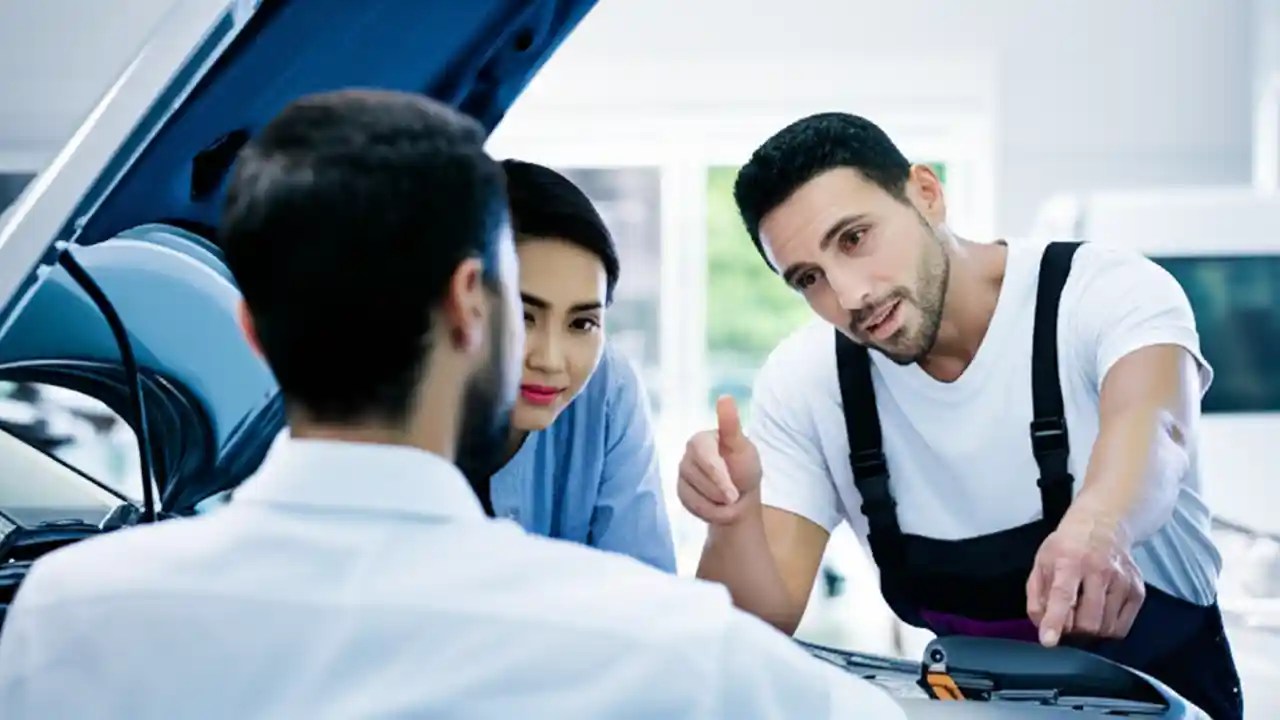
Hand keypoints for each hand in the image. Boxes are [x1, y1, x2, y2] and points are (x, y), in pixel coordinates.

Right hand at [677, 396, 762, 525]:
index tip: (734, 493)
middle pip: (700, 479)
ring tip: (727, 497)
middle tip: (735, 494)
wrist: (740, 497)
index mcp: (701, 439)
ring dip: (716, 502)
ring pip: (694, 494)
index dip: (719, 477)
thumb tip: (725, 397)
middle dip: (721, 492)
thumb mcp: (742, 448)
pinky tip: (716, 504)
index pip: (705, 459)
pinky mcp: (680, 490)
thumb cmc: (743, 469)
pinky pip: (690, 505)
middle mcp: (688, 453)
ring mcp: (682, 472)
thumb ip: (731, 426)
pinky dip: (708, 510)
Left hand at [1026, 508, 1144, 646]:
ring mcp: (1123, 581)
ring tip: (1083, 609)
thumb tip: (1040, 625)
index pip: (1062, 595)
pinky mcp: (1137, 591)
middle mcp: (1100, 570)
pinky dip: (1106, 628)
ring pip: (1105, 628)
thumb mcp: (1042, 563)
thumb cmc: (1067, 547)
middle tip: (1067, 617)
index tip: (1048, 641)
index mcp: (1070, 561)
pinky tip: (1099, 610)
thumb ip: (1036, 595)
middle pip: (1087, 621)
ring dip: (1089, 629)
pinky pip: (1121, 628)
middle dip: (1073, 629)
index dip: (1054, 621)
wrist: (1103, 526)